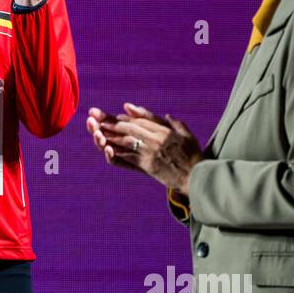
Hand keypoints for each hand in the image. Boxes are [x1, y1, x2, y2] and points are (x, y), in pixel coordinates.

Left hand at [85, 103, 202, 193]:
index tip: (115, 115)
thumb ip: (176, 123)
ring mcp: (151, 151)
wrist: (197, 178)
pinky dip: (116, 152)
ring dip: (110, 135)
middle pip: (130, 127)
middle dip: (112, 122)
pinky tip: (106, 148)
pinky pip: (128, 156)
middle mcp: (156, 138)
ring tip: (97, 131)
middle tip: (96, 118)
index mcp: (165, 130)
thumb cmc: (193, 157)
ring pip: (126, 140)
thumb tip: (166, 114)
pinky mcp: (147, 165)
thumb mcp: (187, 135)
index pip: (142, 120)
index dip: (127, 117)